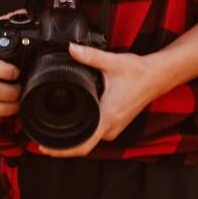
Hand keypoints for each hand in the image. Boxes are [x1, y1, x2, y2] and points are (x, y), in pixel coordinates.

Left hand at [34, 43, 160, 157]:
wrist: (157, 76)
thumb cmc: (139, 72)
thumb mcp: (112, 62)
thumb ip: (89, 55)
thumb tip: (71, 49)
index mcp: (108, 116)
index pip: (82, 144)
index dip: (61, 150)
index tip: (44, 147)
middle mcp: (111, 127)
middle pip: (82, 145)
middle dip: (61, 144)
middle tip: (40, 138)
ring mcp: (115, 128)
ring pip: (89, 140)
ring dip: (72, 138)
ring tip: (52, 132)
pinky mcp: (116, 124)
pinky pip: (96, 134)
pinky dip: (83, 132)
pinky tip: (72, 124)